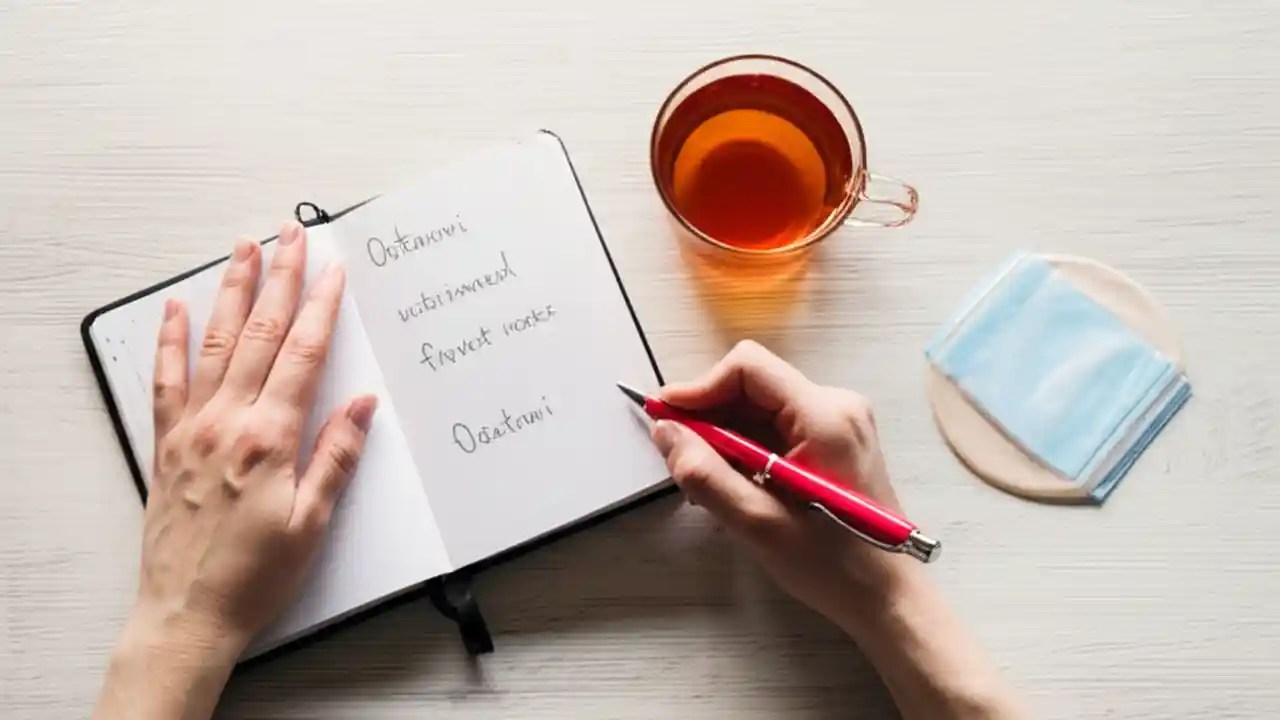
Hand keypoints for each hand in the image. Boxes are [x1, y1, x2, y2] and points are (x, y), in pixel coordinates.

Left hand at [97, 222, 375, 719]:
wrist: (187, 613)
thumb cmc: (254, 576)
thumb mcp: (312, 522)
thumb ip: (337, 456)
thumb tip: (362, 404)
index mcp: (268, 439)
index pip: (302, 354)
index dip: (321, 307)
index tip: (334, 270)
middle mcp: (226, 423)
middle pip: (258, 334)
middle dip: (280, 280)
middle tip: (291, 235)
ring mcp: (191, 429)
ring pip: (213, 343)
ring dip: (231, 292)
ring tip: (243, 251)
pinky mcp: (167, 444)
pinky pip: (166, 379)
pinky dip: (170, 340)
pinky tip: (174, 309)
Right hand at [653, 341, 1024, 718]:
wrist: (886, 595)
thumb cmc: (834, 565)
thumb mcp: (758, 523)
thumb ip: (705, 475)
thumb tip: (665, 432)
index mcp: (825, 417)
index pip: (748, 367)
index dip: (699, 388)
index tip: (665, 418)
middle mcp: (836, 406)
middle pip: (751, 385)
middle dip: (708, 417)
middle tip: (681, 460)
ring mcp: (837, 421)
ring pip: (758, 407)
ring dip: (724, 437)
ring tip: (709, 484)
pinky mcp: (833, 440)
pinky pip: (774, 426)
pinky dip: (745, 449)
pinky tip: (736, 485)